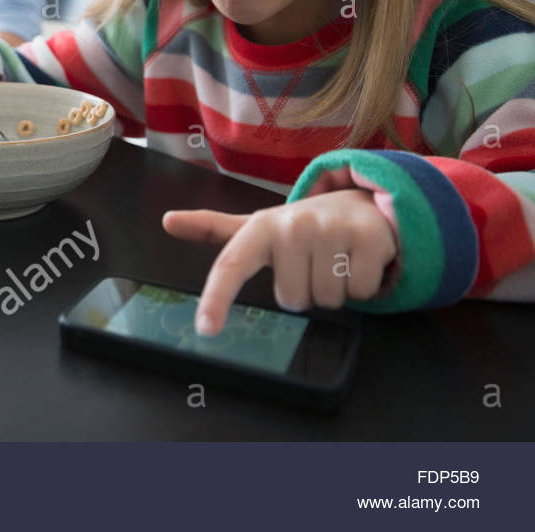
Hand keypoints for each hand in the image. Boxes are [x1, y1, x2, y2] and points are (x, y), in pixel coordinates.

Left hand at [161, 188, 396, 335]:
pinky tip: (358, 260)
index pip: (231, 264)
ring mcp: (332, 229)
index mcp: (261, 228)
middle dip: (305, 290)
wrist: (361, 207)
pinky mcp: (370, 238)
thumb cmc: (302, 228)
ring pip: (326, 300)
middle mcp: (293, 225)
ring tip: (335, 260)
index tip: (206, 328)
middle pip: (291, 299)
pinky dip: (362, 285)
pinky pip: (359, 292)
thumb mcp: (258, 228)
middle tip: (313, 264)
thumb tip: (167, 220)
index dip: (216, 297)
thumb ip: (213, 228)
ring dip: (333, 289)